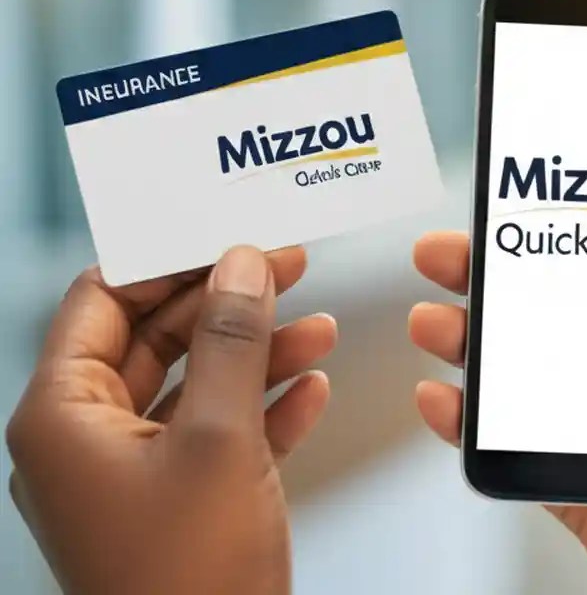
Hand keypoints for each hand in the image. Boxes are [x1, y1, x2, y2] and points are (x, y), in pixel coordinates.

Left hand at [6, 246, 335, 594]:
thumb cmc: (191, 574)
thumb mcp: (218, 438)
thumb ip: (230, 339)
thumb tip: (242, 263)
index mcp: (62, 417)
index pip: (103, 301)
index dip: (167, 259)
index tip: (227, 230)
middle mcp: (85, 441)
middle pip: (154, 339)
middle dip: (227, 304)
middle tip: (289, 266)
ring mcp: (130, 476)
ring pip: (193, 385)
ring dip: (257, 354)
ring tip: (320, 328)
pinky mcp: (174, 505)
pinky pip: (215, 436)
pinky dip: (263, 408)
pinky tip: (312, 391)